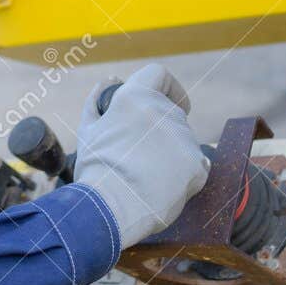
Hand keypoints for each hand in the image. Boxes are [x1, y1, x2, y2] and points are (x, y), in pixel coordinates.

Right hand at [71, 63, 208, 245]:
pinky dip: (183, 173)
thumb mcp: (88, 130)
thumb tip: (110, 80)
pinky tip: (163, 185)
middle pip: (173, 112)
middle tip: (140, 154)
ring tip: (148, 175)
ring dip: (171, 152)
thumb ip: (98, 100)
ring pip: (184, 139)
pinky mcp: (197, 164)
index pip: (159, 74)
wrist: (110, 210)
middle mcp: (164, 112)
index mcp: (136, 98)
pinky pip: (196, 163)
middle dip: (161, 128)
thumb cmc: (96, 170)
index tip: (162, 100)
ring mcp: (184, 138)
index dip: (164, 86)